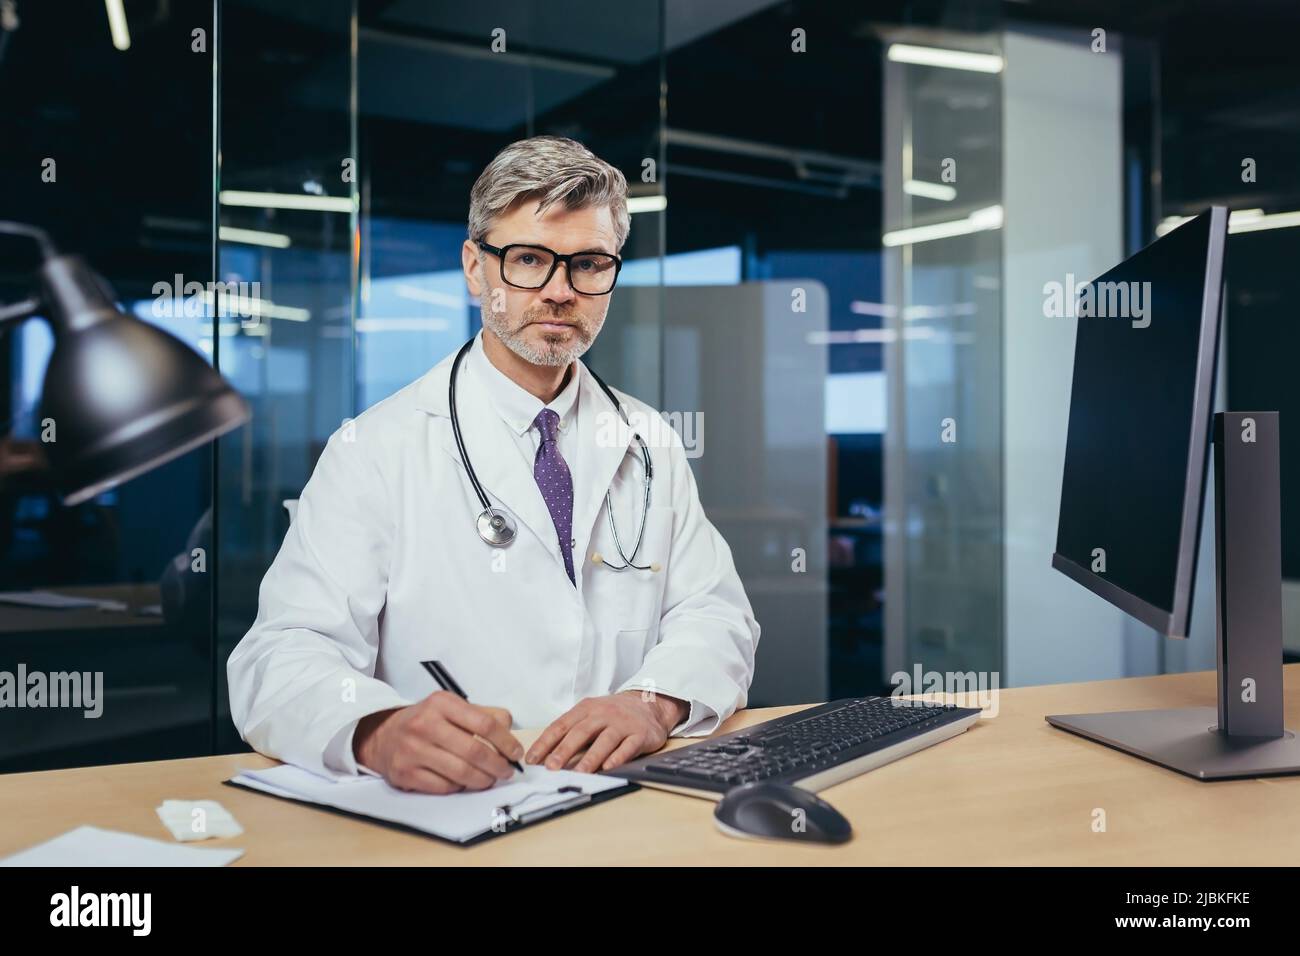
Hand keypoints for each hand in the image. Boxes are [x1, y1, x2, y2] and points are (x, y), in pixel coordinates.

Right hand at [352, 692, 523, 793]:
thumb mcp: (451, 707)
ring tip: (490, 779)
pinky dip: (460, 787)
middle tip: (506, 771)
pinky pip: (444, 787)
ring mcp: (413, 750)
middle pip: (474, 751)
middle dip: (497, 765)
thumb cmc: (425, 721)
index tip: (516, 752)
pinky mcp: (405, 773)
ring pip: (460, 773)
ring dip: (482, 780)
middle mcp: (425, 724)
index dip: (506, 741)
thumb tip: (509, 732)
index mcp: (441, 703)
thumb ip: (483, 714)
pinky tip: (464, 782)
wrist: (383, 735)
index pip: (484, 724)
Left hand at [526, 691, 687, 772]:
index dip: (545, 743)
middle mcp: (603, 714)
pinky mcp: (640, 734)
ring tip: (579, 773)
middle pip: (581, 732)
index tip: (532, 759)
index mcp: (586, 709)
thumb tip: (545, 755)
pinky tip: (609, 767)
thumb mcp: (590, 715)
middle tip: (551, 767)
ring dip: (591, 757)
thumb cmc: (612, 714)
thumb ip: (571, 731)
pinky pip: (628, 747)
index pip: (561, 725)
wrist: (648, 704)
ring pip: (605, 741)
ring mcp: (622, 724)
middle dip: (564, 750)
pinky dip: (618, 757)